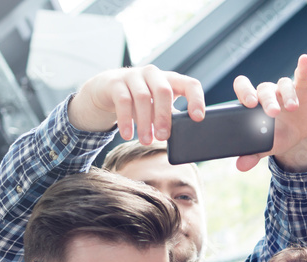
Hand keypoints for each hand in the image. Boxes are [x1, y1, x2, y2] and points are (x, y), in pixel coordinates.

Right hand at [69, 65, 205, 142]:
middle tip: (163, 137)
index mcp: (170, 80)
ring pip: (142, 97)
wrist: (108, 89)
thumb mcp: (157, 107)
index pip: (189, 84)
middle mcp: (153, 74)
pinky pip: (123, 101)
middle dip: (164, 116)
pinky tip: (127, 135)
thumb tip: (181, 140)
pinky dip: (126, 120)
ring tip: (146, 141)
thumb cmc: (141, 102)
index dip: (196, 100)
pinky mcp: (115, 82)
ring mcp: (133, 75)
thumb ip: (169, 118)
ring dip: (145, 123)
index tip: (198, 118)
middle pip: (163, 91)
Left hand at [232, 55, 306, 172]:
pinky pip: (301, 75)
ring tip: (292, 108)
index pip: (244, 88)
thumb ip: (253, 153)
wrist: (296, 137)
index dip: (245, 93)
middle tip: (273, 113)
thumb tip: (240, 166)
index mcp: (254, 103)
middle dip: (268, 100)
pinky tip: (305, 60)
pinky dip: (303, 67)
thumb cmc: (276, 136)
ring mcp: (283, 89)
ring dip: (287, 95)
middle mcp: (267, 92)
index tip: (249, 104)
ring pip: (283, 85)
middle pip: (264, 89)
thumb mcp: (266, 146)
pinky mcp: (301, 88)